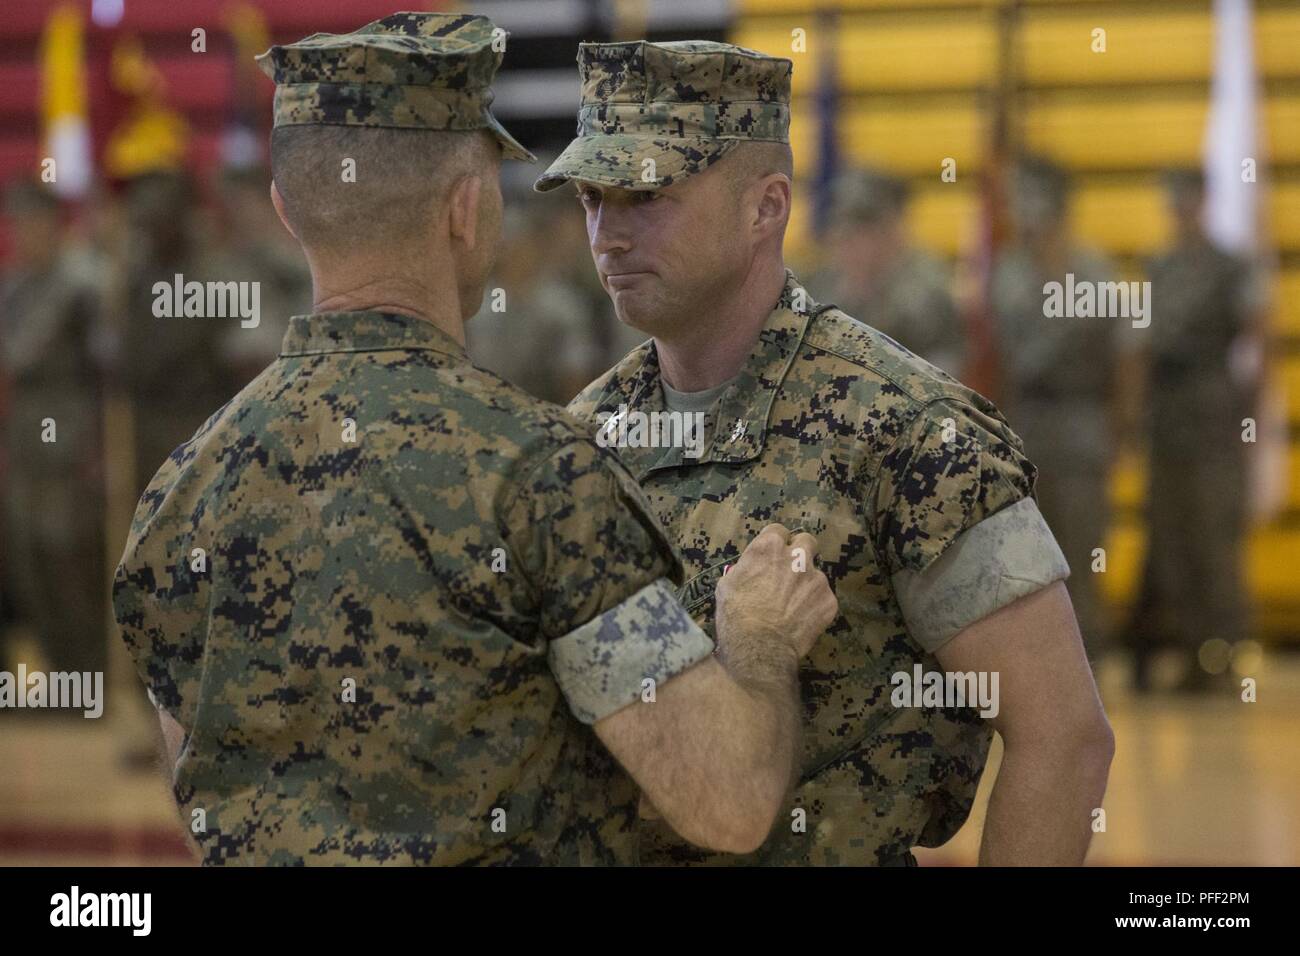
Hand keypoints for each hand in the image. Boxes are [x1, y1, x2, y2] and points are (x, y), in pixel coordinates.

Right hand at [714, 523, 837, 662]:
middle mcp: (797, 557)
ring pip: (815, 573)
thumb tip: (749, 570)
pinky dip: (814, 606)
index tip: (771, 556)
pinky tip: (800, 620)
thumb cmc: (735, 615)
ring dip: (806, 584)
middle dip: (801, 552)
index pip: (778, 530)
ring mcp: (817, 578)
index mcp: (769, 547)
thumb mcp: (727, 585)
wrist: (759, 647)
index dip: (774, 543)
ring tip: (792, 606)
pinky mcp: (828, 601)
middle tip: (791, 570)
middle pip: (807, 541)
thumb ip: (744, 569)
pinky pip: (823, 598)